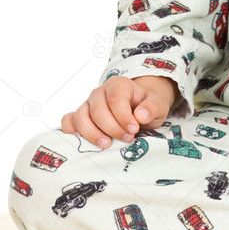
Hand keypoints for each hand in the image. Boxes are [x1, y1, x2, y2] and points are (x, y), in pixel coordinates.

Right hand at [60, 75, 178, 148]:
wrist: (139, 108)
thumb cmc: (147, 106)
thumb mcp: (158, 104)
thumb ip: (152, 107)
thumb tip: (140, 116)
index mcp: (119, 85)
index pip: (116, 99)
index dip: (123, 117)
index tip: (134, 130)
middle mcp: (100, 93)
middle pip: (97, 110)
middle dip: (111, 128)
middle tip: (127, 138)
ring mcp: (87, 104)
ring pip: (80, 117)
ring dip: (92, 134)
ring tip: (107, 145)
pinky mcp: (79, 117)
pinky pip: (68, 122)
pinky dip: (72, 133)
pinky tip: (85, 143)